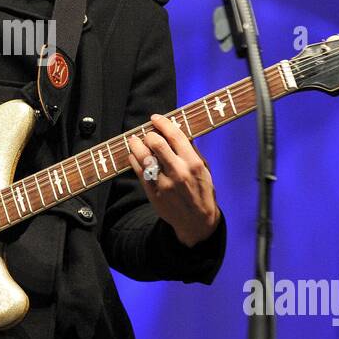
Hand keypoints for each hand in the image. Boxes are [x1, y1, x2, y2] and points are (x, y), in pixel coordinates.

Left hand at [126, 113, 221, 246]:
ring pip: (143, 157)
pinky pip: (138, 171)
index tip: (155, 118)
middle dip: (148, 134)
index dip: (163, 123)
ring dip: (136, 145)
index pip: (175, 136)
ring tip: (135, 141)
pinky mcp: (152, 192)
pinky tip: (134, 156)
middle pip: (156, 144)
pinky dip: (134, 160)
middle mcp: (178, 172)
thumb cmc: (202, 192)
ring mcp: (163, 183)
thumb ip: (192, 151)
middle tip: (147, 133)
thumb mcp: (204, 170)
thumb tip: (178, 132)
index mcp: (193, 163)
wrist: (197, 221)